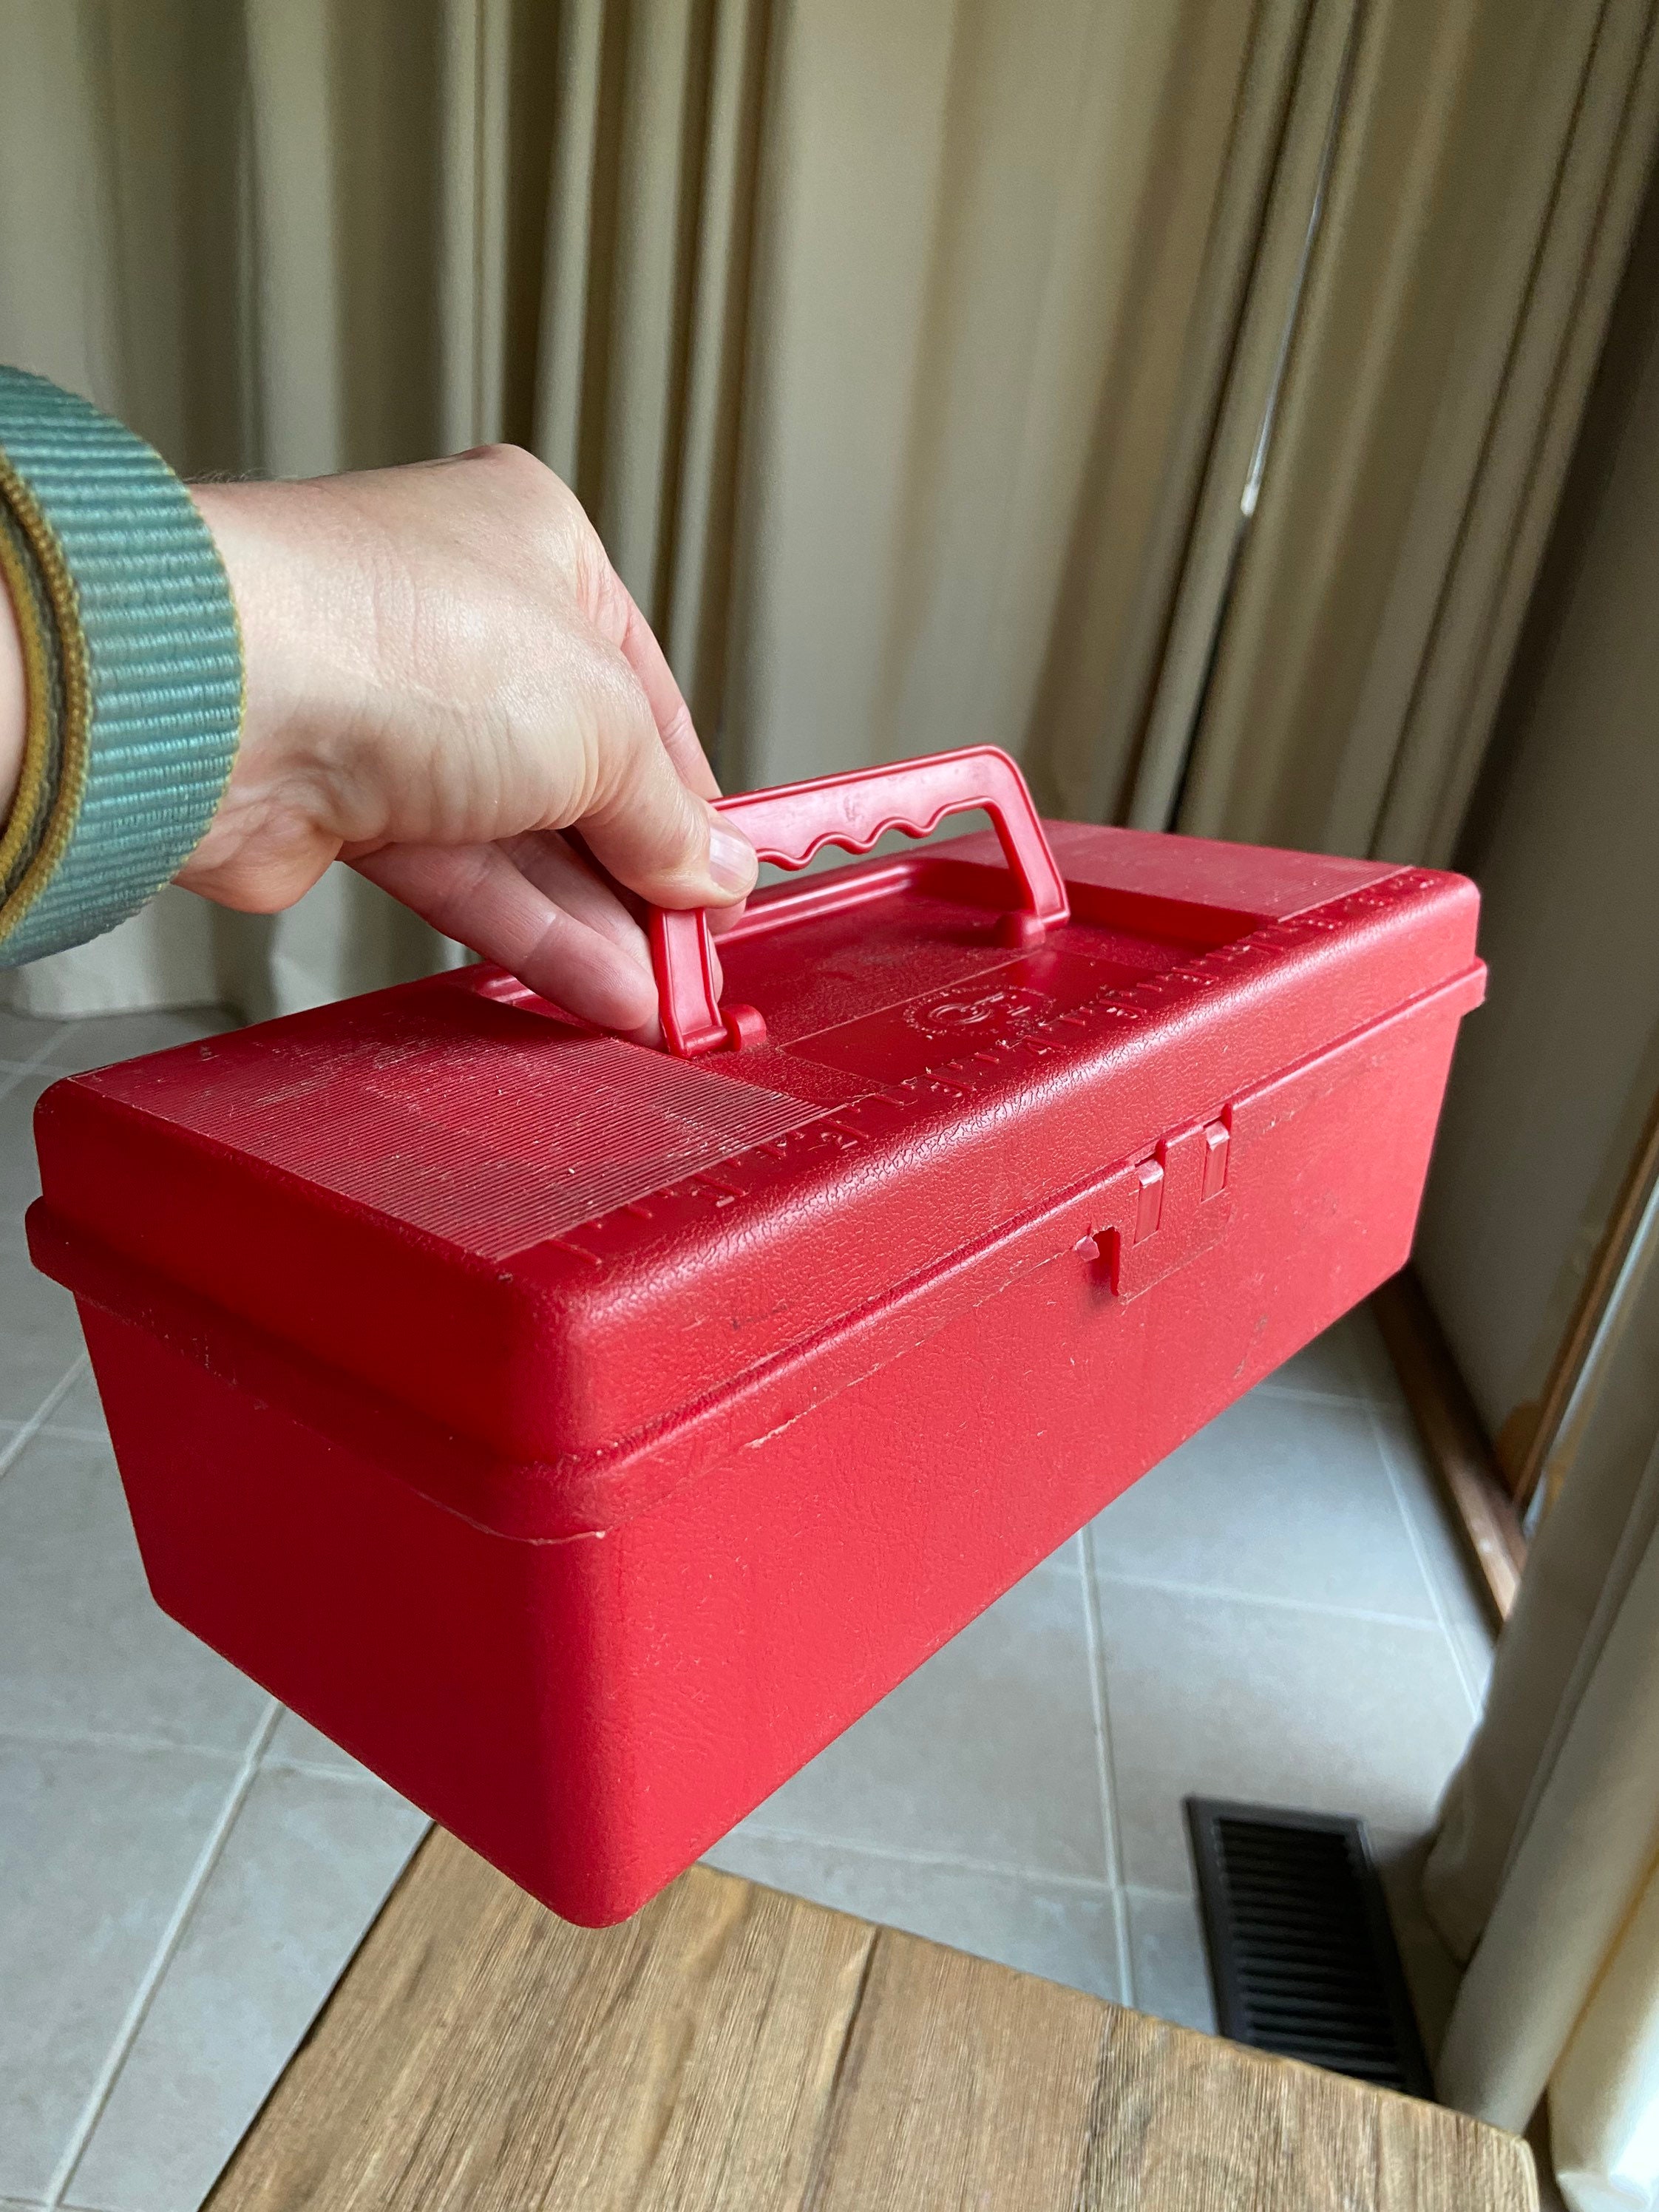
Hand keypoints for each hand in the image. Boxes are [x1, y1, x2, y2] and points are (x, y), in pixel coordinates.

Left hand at [185, 446, 755, 1035]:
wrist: (226, 697)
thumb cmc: (396, 637)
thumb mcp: (602, 722)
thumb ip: (667, 811)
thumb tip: (714, 869)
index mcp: (534, 550)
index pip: (643, 689)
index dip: (691, 794)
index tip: (726, 877)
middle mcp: (461, 623)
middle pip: (583, 772)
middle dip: (643, 873)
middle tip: (697, 953)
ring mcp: (398, 714)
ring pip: (523, 838)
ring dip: (596, 923)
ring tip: (661, 997)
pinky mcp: (344, 804)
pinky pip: (461, 879)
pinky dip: (533, 935)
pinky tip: (598, 987)